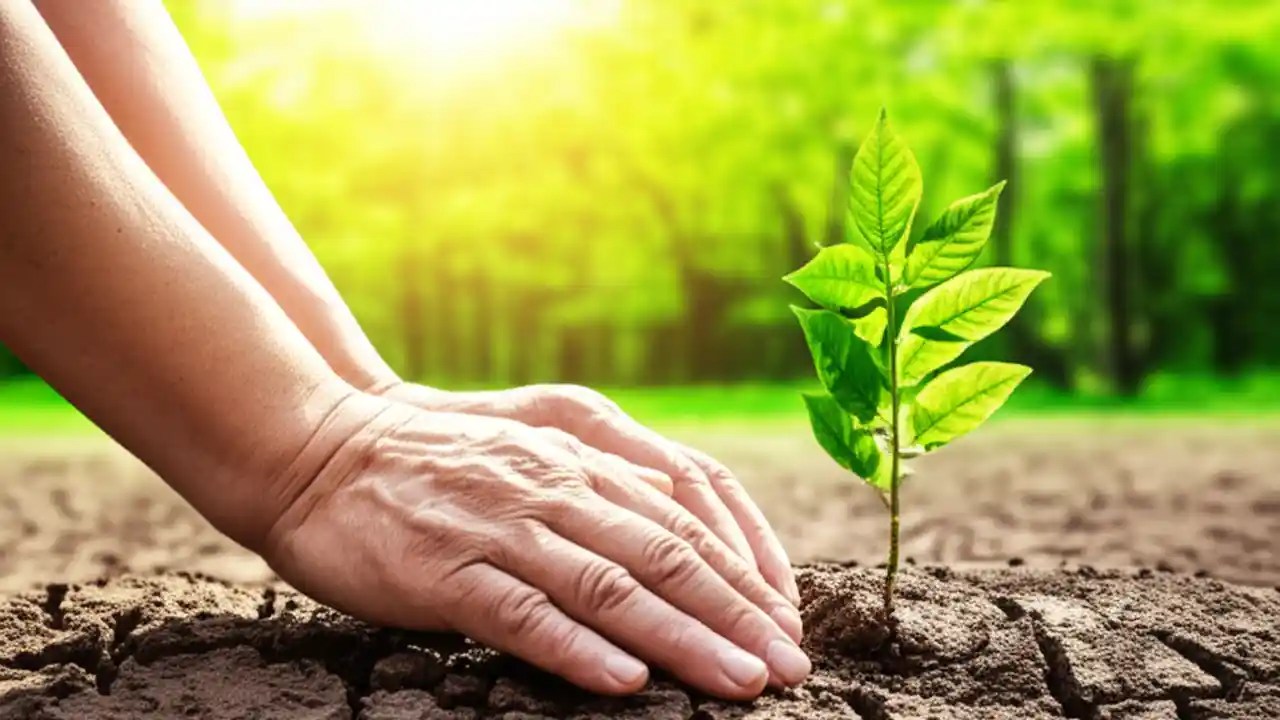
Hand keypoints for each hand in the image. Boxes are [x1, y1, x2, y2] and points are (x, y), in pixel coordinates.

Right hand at [262, 398, 809, 699]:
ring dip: (681, 639)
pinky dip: (577, 649)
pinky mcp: (446, 569)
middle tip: (790, 665)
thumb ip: (599, 482)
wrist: (321, 450)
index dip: (743, 572)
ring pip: (609, 585)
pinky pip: (523, 613)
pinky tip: (624, 683)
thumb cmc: (436, 461)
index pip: (685, 517)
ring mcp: (501, 526)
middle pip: (664, 554)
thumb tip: (678, 525)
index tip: (787, 621)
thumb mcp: (529, 451)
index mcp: (578, 458)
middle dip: (735, 613)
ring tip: (737, 681)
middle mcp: (552, 487)